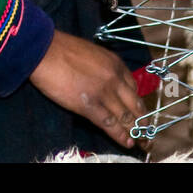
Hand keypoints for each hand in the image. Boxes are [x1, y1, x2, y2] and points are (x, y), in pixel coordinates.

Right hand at [30, 31, 144, 148]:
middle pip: (135, 104)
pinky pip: (110, 124)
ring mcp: (104, 93)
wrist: (45, 51)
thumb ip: (104, 68)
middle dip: (143, 120)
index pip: (134, 87)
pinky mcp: (90, 106)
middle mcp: (115, 78)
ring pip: (125, 117)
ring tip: (140, 142)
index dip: (138, 103)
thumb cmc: (63, 49)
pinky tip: (127, 143)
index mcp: (115, 63)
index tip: (139, 112)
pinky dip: (120, 136)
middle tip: (147, 132)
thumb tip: (107, 81)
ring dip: (134, 132)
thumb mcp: (93, 53)